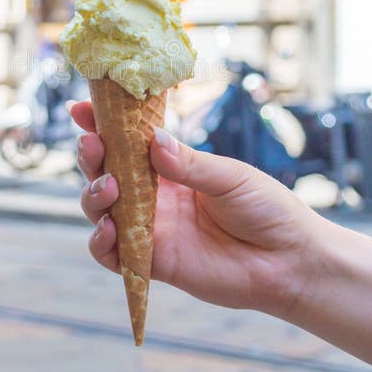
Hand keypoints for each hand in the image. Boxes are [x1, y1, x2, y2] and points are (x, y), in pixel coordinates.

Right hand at [70, 100, 325, 318]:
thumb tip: (153, 141)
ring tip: (109, 187)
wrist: (290, 261)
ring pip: (101, 210)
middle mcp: (154, 196)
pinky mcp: (153, 263)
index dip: (101, 125)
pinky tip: (108, 230)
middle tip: (93, 144)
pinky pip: (113, 255)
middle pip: (106, 172)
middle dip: (92, 156)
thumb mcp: (231, 177)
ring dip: (93, 195)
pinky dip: (100, 243)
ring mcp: (151, 228)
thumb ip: (190, 164)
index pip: (127, 142)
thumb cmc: (267, 209)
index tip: (81, 108)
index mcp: (172, 168)